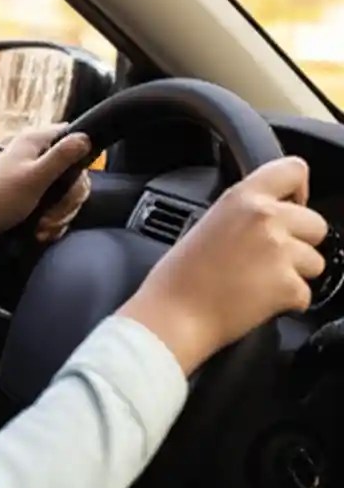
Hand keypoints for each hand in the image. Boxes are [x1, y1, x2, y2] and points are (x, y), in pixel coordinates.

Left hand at [0, 124, 92, 241]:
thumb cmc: (1, 199)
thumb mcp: (36, 177)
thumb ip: (61, 157)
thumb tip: (86, 137)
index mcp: (34, 141)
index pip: (72, 134)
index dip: (81, 157)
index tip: (75, 181)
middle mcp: (34, 153)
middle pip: (73, 170)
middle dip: (69, 199)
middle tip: (56, 215)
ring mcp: (30, 173)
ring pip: (64, 190)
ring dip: (60, 213)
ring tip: (45, 228)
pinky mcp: (28, 192)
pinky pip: (52, 203)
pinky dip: (51, 219)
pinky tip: (42, 231)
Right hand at [118, 157, 327, 373]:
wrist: (171, 317)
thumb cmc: (177, 278)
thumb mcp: (206, 224)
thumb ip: (243, 214)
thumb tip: (271, 216)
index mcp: (242, 198)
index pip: (294, 170)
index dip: (298, 191)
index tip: (291, 207)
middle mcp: (266, 219)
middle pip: (316, 223)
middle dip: (299, 243)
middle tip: (267, 260)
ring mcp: (280, 252)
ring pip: (315, 261)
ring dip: (294, 275)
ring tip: (258, 283)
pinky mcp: (288, 286)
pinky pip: (306, 294)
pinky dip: (287, 302)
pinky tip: (256, 302)